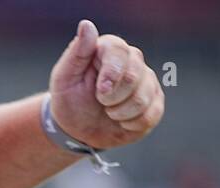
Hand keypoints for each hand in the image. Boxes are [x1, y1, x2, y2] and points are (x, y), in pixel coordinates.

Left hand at [48, 19, 164, 149]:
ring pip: (143, 98)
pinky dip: (131, 124)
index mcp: (111, 49)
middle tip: (100, 103)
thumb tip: (86, 25)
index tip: (100, 92)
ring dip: (119, 113)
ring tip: (108, 112)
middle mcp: (133, 60)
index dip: (111, 76)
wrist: (78, 128)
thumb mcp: (64, 78)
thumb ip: (76, 53)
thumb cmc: (70, 99)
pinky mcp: (155, 102)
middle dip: (112, 99)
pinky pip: (151, 115)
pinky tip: (121, 121)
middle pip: (134, 77)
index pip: (120, 54)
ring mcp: (147, 80)